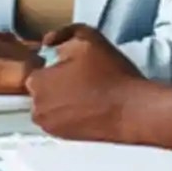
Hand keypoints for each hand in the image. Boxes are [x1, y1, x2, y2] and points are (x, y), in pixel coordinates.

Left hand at [26, 24, 146, 141]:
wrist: (134, 111)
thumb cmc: (112, 77)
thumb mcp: (88, 38)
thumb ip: (63, 33)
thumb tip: (49, 41)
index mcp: (37, 82)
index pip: (38, 67)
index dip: (57, 64)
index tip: (74, 65)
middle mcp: (37, 107)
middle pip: (43, 86)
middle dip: (58, 81)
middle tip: (83, 78)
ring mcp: (50, 125)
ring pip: (50, 103)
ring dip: (63, 97)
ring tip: (88, 92)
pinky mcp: (64, 137)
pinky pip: (61, 118)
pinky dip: (71, 112)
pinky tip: (89, 106)